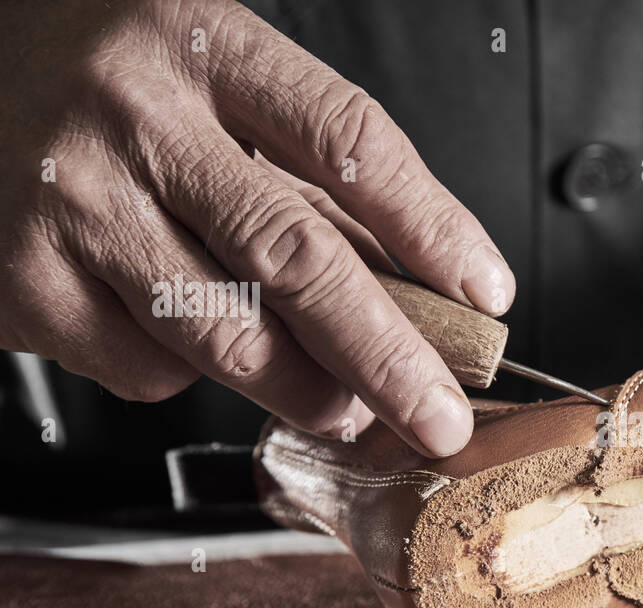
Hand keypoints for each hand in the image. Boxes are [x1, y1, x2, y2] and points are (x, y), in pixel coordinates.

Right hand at [0, 0, 515, 456]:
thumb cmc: (101, 70)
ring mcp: (68, 203)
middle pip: (294, 257)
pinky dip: (186, 370)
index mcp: (200, 42)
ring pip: (224, 335)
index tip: (484, 294)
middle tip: (440, 417)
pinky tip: (177, 327)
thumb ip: (305, 172)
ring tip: (344, 406)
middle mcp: (132, 119)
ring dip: (306, 390)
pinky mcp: (21, 283)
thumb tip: (415, 285)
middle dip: (387, 357)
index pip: (347, 140)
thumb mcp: (212, 78)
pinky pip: (144, 367)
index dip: (432, 226)